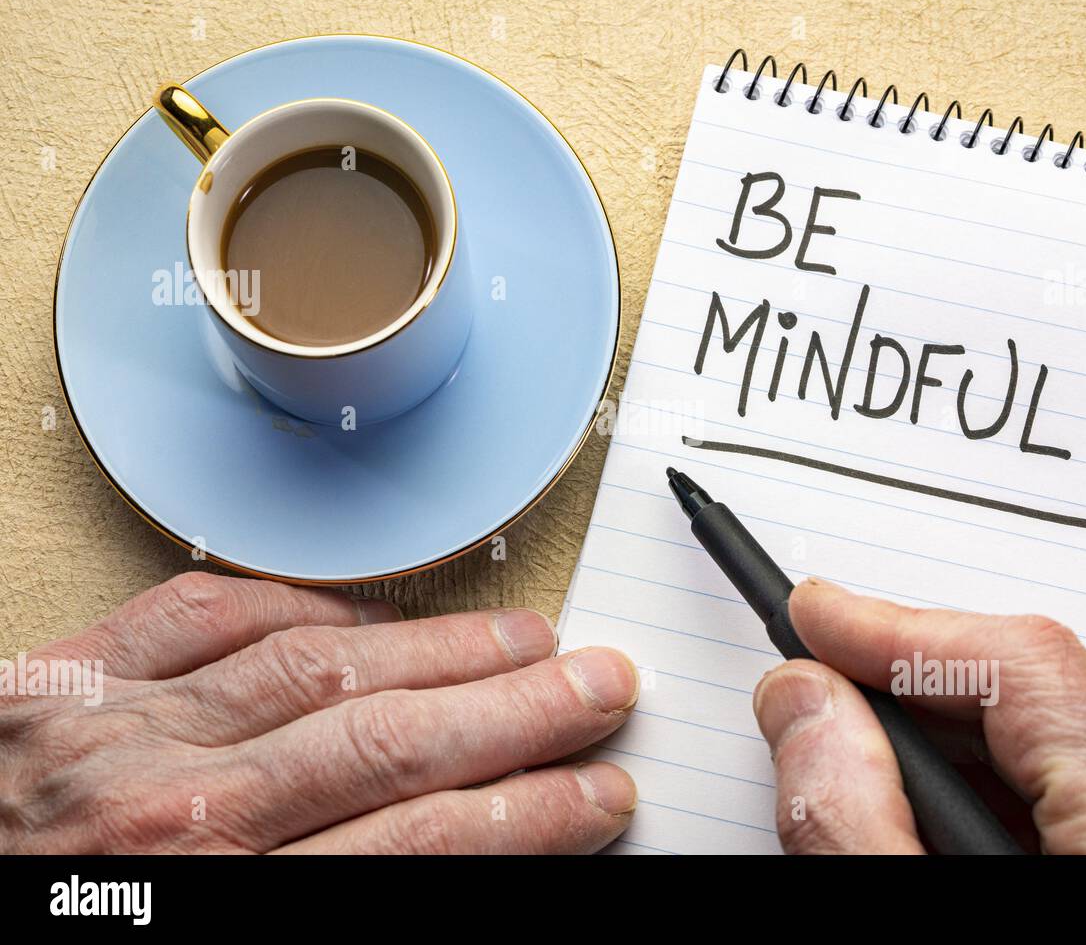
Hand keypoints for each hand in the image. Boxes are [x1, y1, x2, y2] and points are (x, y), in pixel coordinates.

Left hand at [1, 572, 638, 852]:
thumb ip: (339, 897)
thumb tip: (466, 851)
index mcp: (207, 904)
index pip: (418, 846)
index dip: (529, 814)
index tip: (596, 791)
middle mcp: (164, 815)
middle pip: (388, 742)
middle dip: (518, 712)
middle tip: (601, 685)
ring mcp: (108, 732)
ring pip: (318, 666)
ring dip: (441, 648)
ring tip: (528, 638)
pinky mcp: (60, 676)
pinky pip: (204, 611)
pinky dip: (301, 606)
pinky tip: (369, 616)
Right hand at [752, 579, 1085, 853]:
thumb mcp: (914, 916)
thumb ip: (852, 819)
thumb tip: (801, 700)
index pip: (1020, 664)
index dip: (899, 626)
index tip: (817, 614)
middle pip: (1038, 685)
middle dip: (909, 678)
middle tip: (816, 686)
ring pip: (1056, 731)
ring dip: (945, 730)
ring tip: (862, 755)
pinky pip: (1080, 781)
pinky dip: (989, 777)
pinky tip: (930, 805)